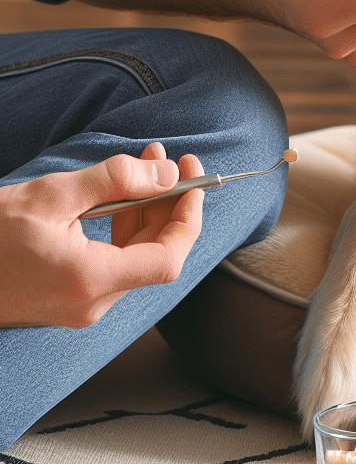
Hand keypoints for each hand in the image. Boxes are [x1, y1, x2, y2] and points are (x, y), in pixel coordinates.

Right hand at [0, 143, 203, 328]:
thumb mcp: (52, 195)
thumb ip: (115, 180)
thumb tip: (167, 172)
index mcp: (91, 281)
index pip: (169, 257)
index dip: (189, 217)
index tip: (195, 179)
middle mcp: (92, 302)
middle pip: (156, 254)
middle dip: (169, 203)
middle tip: (172, 159)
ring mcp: (80, 305)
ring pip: (135, 256)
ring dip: (147, 209)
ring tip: (147, 162)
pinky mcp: (69, 298)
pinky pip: (112, 261)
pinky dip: (123, 226)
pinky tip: (120, 193)